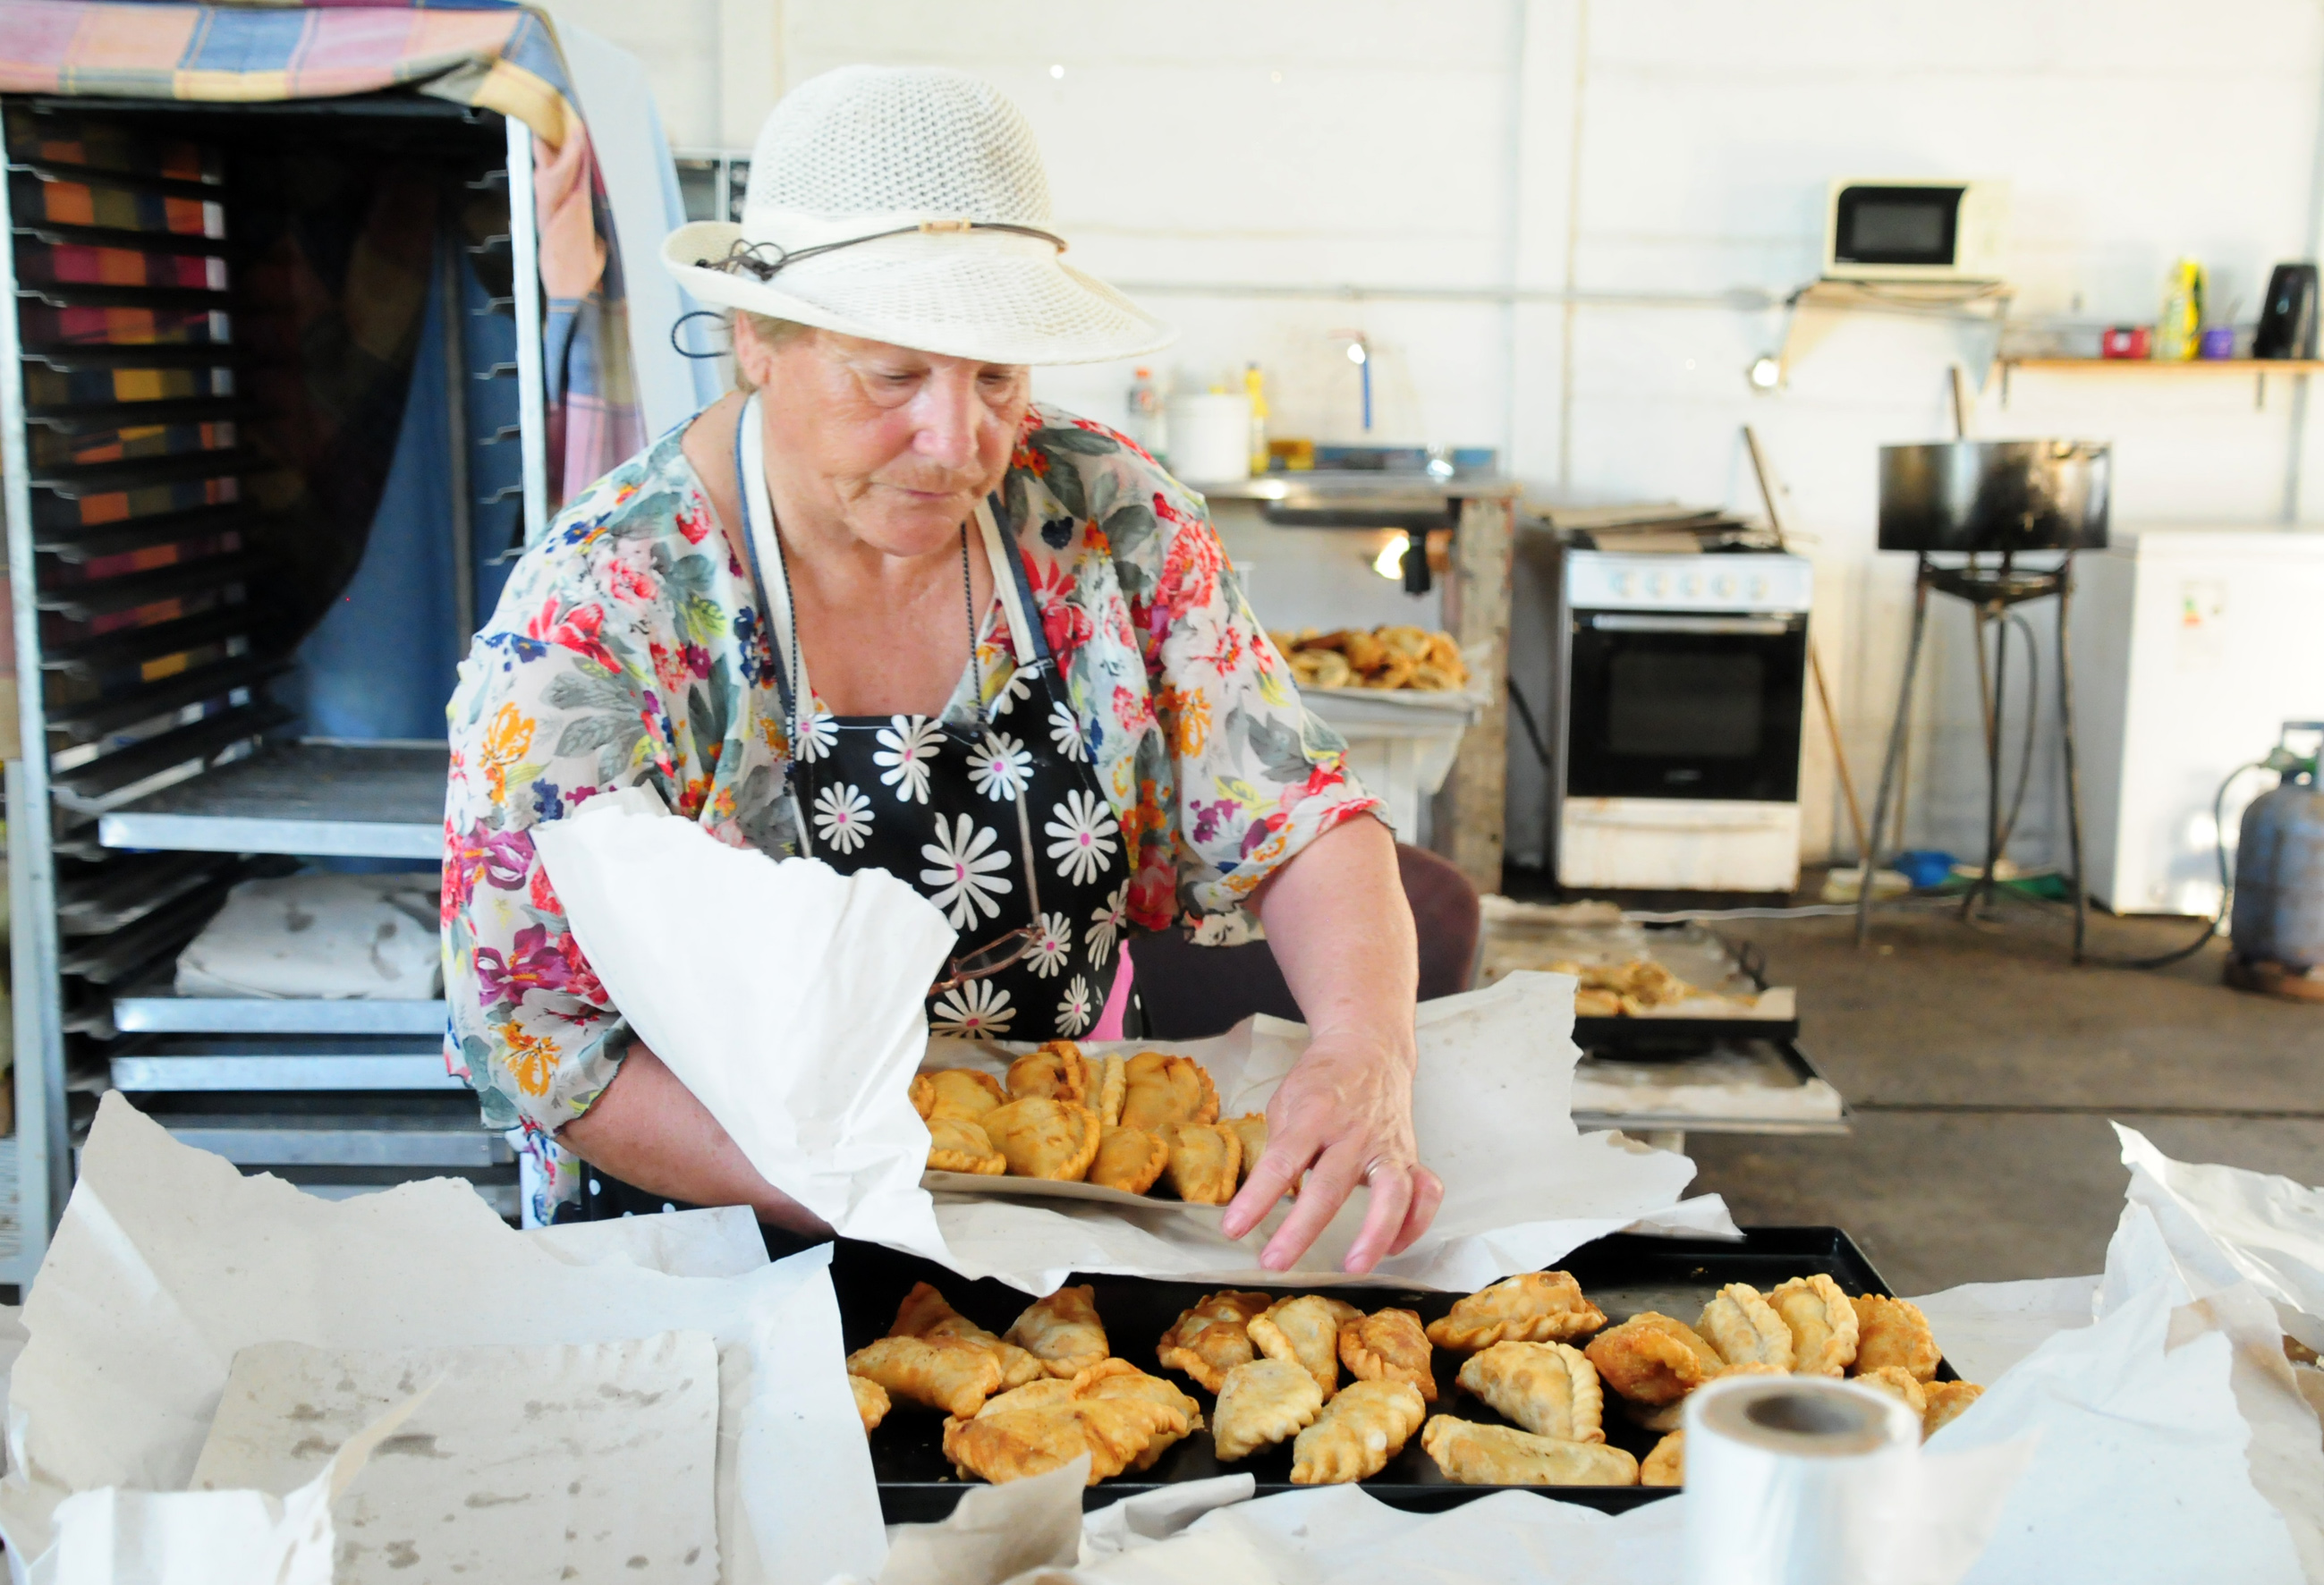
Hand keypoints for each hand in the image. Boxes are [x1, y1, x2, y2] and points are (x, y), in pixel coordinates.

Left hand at [1220, 1029, 1443, 1272]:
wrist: (1370, 1049)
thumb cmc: (1322, 1081)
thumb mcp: (1286, 1102)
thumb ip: (1279, 1147)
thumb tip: (1263, 1197)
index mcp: (1314, 1115)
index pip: (1282, 1161)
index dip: (1256, 1198)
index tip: (1234, 1228)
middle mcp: (1353, 1133)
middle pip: (1330, 1186)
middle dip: (1301, 1230)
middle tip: (1275, 1263)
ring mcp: (1387, 1145)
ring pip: (1392, 1194)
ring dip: (1376, 1233)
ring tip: (1354, 1267)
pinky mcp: (1410, 1155)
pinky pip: (1425, 1194)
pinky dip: (1415, 1224)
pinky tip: (1394, 1247)